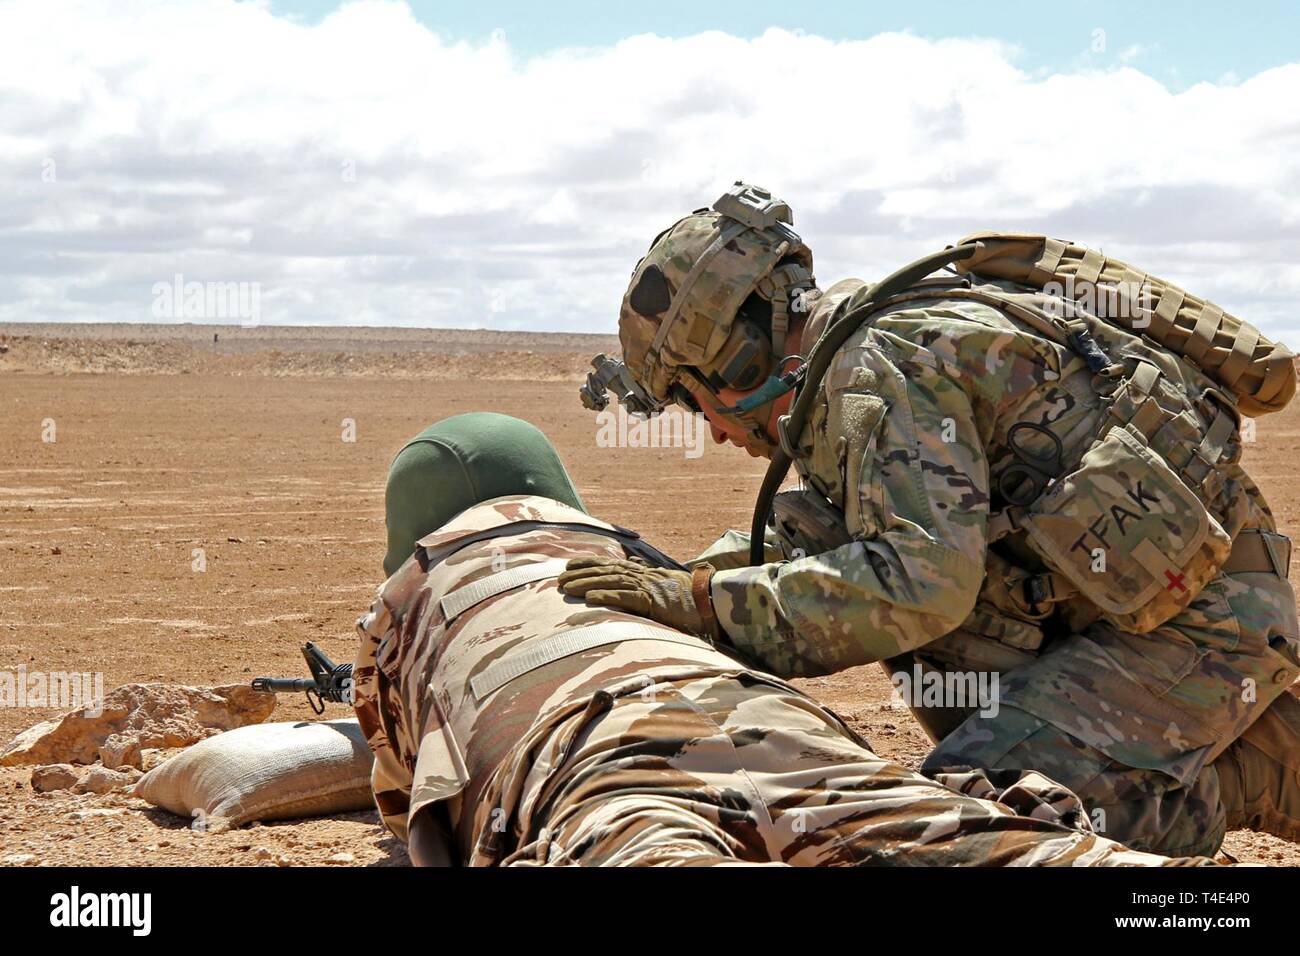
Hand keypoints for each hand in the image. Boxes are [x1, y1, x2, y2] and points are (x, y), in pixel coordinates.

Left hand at [558, 557, 718, 638]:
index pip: (612, 564)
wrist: (713, 603)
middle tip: (558, 578)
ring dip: (587, 583)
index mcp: (645, 573)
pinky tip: (590, 598)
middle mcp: (644, 576)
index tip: (569, 565)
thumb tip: (633, 566)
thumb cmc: (690, 598)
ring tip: (566, 587)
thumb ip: (647, 576)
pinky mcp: (654, 601)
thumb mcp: (666, 584)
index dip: (589, 563)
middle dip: (581, 573)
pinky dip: (607, 595)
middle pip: (606, 571)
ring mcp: (649, 587)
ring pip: (612, 581)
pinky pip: (627, 597)